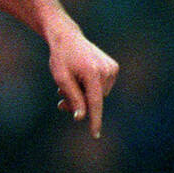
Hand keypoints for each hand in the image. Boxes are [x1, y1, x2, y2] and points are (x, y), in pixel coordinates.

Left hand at [48, 22, 118, 138]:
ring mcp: (112, 68)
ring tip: (71, 83)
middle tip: (60, 100)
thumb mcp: (62, 79)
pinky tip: (81, 78)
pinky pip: (102, 88)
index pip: (95, 102)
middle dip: (79, 103)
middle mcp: (106, 70)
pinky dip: (91, 88)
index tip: (95, 135)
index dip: (94, 120)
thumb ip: (73, 99)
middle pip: (94, 101)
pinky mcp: (113, 67)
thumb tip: (81, 118)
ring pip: (98, 96)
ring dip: (83, 95)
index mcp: (93, 72)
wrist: (67, 38)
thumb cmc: (61, 58)